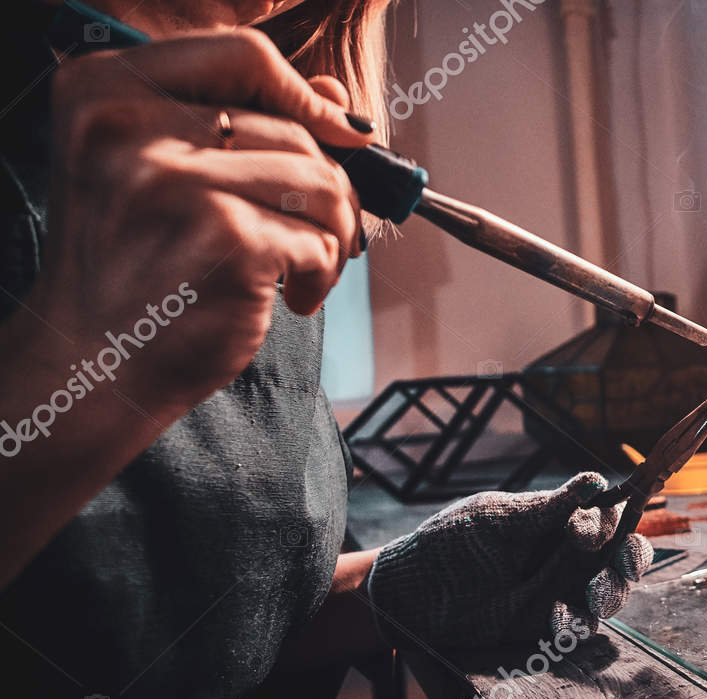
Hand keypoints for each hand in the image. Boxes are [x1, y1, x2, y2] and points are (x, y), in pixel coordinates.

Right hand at [25, 29, 372, 414]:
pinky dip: (321, 277)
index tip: (338, 133)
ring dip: (333, 236)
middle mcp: (131, 126)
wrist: (95, 363)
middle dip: (329, 189)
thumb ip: (242, 121)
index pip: (241, 54)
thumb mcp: (162, 174)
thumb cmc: (137, 268)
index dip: (303, 93)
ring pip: (320, 184)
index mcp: (105, 89)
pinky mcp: (225, 239)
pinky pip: (320, 242)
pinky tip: (289, 299)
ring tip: (304, 270)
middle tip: (320, 235)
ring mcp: (178, 182)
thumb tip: (333, 93)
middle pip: (296, 130)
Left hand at [365, 474, 654, 649]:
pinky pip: (577, 627)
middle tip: (619, 565)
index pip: (609, 519)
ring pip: (610, 594)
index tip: (580, 532)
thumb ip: (548, 508)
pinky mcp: (545, 625)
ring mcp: (560, 591)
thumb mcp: (499, 519)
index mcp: (562, 522)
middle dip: (631, 561)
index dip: (612, 524)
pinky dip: (573, 623)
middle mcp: (569, 555)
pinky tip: (554, 618)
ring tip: (590, 595)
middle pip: (623, 558)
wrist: (412, 592)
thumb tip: (595, 481)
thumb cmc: (452, 542)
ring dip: (610, 593)